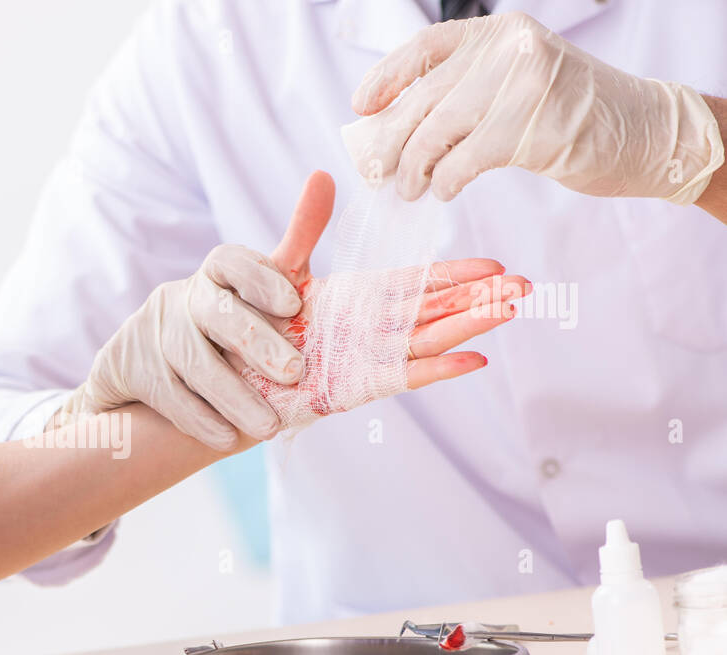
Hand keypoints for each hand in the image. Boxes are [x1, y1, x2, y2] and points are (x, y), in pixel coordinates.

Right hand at [57, 242, 307, 451]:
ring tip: (268, 426)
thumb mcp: (258, 287)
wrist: (142, 366)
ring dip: (234, 396)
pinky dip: (200, 419)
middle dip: (257, 343)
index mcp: (217, 273)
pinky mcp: (136, 371)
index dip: (263, 279)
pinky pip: (171, 397)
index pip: (233, 262)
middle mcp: (184, 297)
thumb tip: (325, 177)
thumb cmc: (223, 325)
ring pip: (195, 364)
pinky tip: (226, 437)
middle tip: (294, 372)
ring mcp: (156, 335)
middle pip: (217, 314)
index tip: (295, 303)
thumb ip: (293, 245)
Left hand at [242, 171, 528, 429]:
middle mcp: (367, 331)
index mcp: (357, 300)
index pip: (416, 284)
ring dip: (468, 326)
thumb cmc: (250, 325)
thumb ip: (306, 228)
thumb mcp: (280, 269)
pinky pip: (400, 377)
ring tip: (509, 311)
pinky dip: (436, 370)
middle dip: (478, 299)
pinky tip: (474, 360)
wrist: (222, 373)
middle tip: (525, 285)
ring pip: (427, 340)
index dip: (454, 275)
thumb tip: (322, 173)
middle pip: (433, 311)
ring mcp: (363, 360)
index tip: (495, 264)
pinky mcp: (350, 388)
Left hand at [343, 11, 723, 203]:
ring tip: (411, 188)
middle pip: (424, 98)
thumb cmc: (567, 115)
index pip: (426, 47)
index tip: (360, 107)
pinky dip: (445, 181)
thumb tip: (392, 128)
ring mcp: (521, 87)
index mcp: (499, 33)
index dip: (387, 77)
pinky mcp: (531, 130)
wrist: (640, 131)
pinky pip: (463, 162)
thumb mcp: (513, 85)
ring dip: (414, 168)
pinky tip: (445, 190)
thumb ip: (462, 93)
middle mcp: (508, 51)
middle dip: (394, 141)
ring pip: (436, 133)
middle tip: (381, 172)